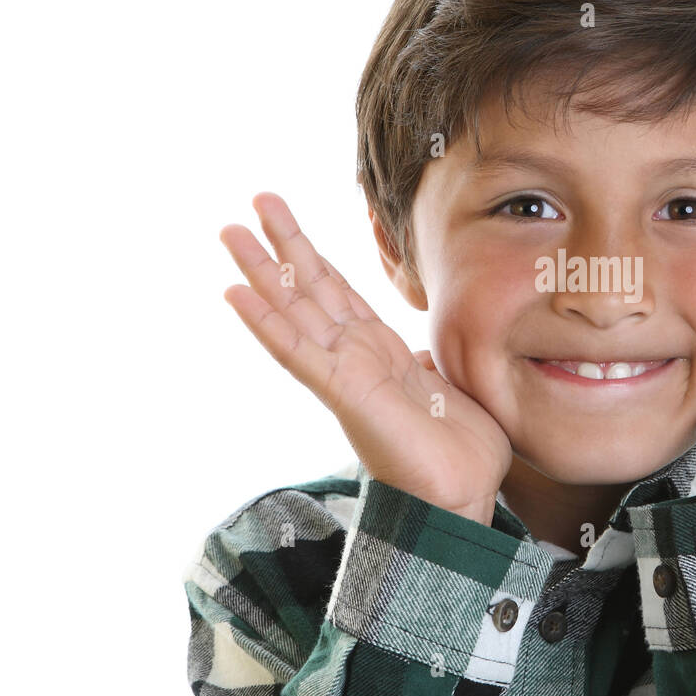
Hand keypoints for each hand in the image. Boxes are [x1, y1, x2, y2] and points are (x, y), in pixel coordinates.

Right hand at [219, 192, 511, 524]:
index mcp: (380, 352)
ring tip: (230, 230)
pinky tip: (236, 293)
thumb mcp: (449, 389)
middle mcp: (355, 357)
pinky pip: (299, 352)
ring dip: (262, 270)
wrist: (465, 496)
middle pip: (311, 289)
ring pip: (295, 310)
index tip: (287, 220)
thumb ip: (429, 365)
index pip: (339, 293)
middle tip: (255, 200)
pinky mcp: (345, 394)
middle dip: (283, 244)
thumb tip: (426, 350)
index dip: (314, 256)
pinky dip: (267, 322)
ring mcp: (345, 375)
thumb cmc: (461, 452)